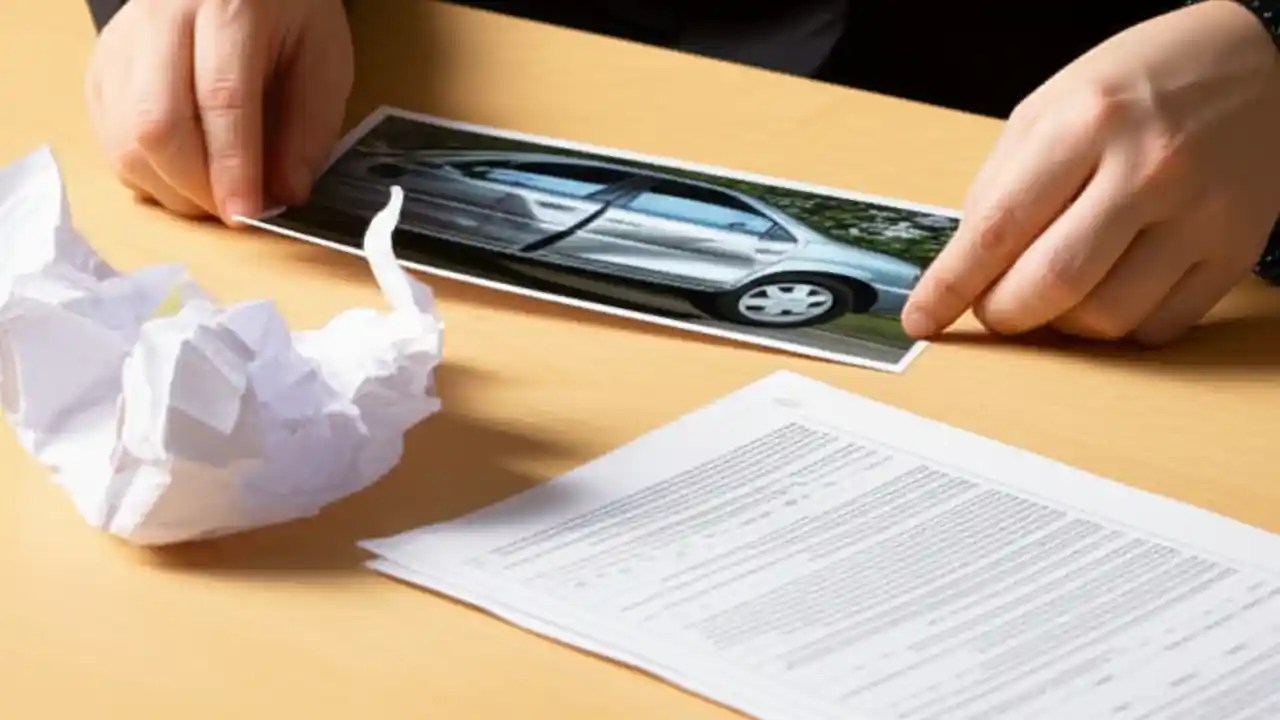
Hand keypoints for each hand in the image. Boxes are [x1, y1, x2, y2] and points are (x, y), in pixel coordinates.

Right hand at [85, 0, 353, 224]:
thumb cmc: (288, 15)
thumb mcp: (324, 59)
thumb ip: (309, 127)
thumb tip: (285, 195)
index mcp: (229, 7)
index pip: (221, 99)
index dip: (232, 167)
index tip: (246, 214)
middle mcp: (162, 17)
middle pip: (155, 122)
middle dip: (194, 187)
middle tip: (230, 211)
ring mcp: (122, 41)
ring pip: (123, 136)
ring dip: (167, 187)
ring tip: (210, 196)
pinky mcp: (101, 64)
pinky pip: (108, 136)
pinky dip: (144, 172)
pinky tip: (180, 175)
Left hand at [903, 0, 1279, 345]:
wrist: (1256, 63)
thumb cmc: (1136, 86)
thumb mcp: (1049, 110)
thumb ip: (1001, 189)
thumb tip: (962, 271)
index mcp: (1087, 122)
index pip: (998, 228)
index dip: (950, 286)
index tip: (922, 319)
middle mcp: (1149, 167)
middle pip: (1051, 284)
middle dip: (1003, 312)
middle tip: (994, 305)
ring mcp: (1201, 213)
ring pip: (1104, 318)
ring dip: (1060, 322)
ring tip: (1058, 286)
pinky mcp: (1236, 249)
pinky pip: (1157, 327)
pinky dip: (1118, 326)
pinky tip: (1110, 288)